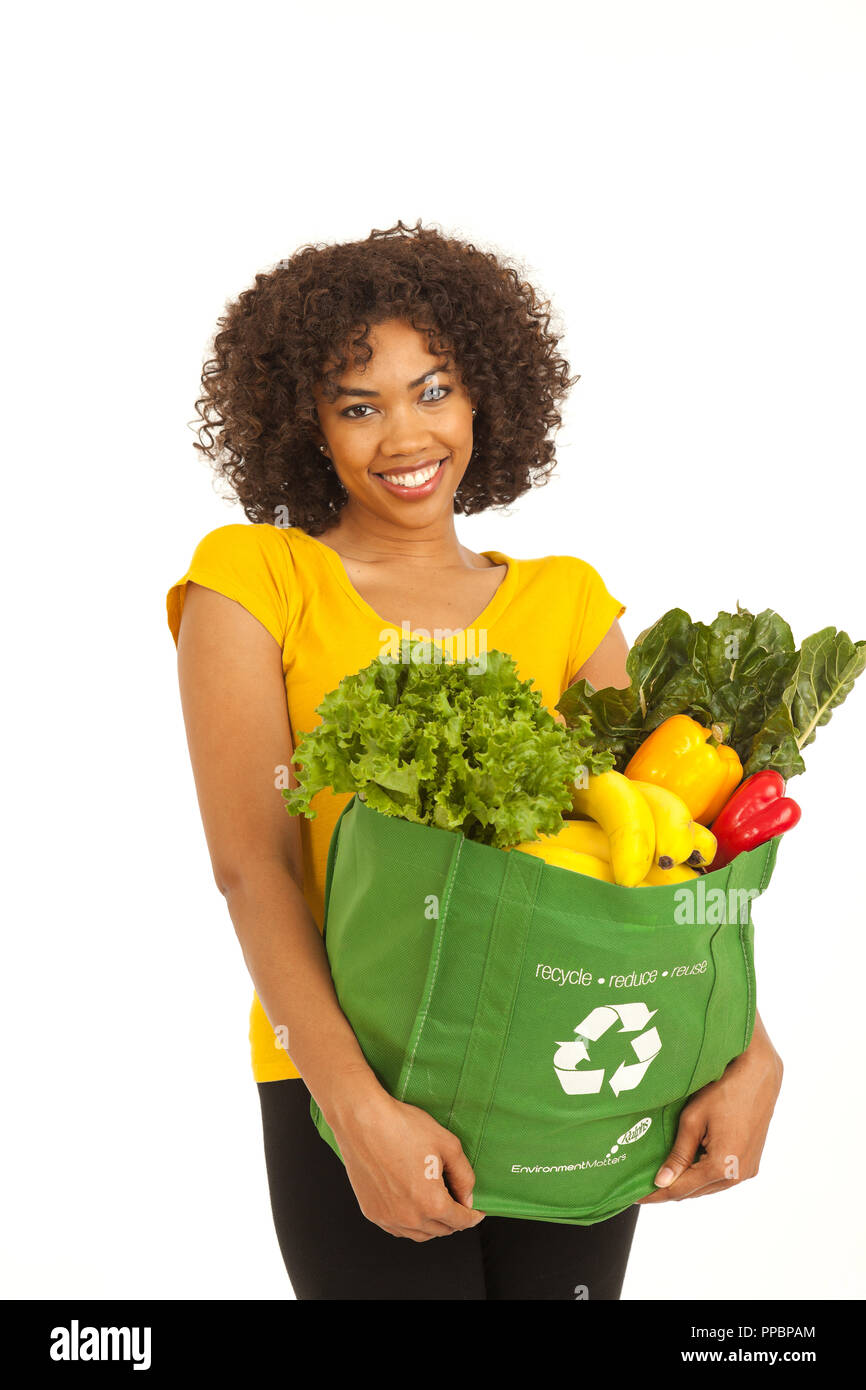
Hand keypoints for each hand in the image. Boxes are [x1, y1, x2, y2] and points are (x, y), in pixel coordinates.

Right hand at [330, 1089, 487, 1240]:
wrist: (362, 1121)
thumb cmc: (402, 1127)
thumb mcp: (447, 1144)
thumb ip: (464, 1176)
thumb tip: (467, 1198)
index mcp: (431, 1202)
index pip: (460, 1221)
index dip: (473, 1217)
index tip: (477, 1213)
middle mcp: (409, 1217)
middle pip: (441, 1230)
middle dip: (454, 1220)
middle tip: (458, 1205)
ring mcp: (388, 1217)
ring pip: (419, 1234)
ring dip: (433, 1225)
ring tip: (436, 1208)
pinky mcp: (371, 1212)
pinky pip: (397, 1229)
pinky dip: (410, 1224)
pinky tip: (413, 1209)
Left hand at [636, 1012, 782, 1203]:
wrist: (758, 1075)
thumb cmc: (724, 1090)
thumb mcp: (693, 1120)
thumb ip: (678, 1154)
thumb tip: (662, 1181)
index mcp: (722, 1166)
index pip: (681, 1189)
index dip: (656, 1194)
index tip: (635, 1196)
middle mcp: (738, 1175)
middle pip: (695, 1191)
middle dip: (670, 1189)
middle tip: (644, 1185)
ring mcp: (748, 1170)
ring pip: (709, 1186)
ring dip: (688, 1183)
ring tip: (662, 1175)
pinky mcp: (752, 1163)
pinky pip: (722, 1178)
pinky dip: (704, 1175)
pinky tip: (688, 1166)